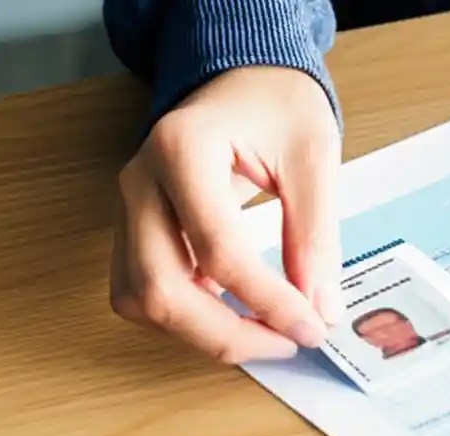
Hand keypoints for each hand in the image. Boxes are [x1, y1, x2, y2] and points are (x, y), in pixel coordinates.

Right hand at [111, 66, 341, 363]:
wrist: (242, 78)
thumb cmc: (275, 105)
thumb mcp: (314, 156)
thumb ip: (317, 235)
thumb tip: (321, 310)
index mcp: (182, 149)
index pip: (219, 251)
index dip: (267, 302)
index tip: (311, 328)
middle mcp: (140, 181)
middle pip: (160, 290)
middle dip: (227, 336)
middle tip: (287, 342)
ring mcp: (128, 208)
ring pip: (143, 301)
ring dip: (203, 333)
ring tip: (267, 333)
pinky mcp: (133, 230)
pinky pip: (144, 293)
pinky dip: (187, 318)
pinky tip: (237, 315)